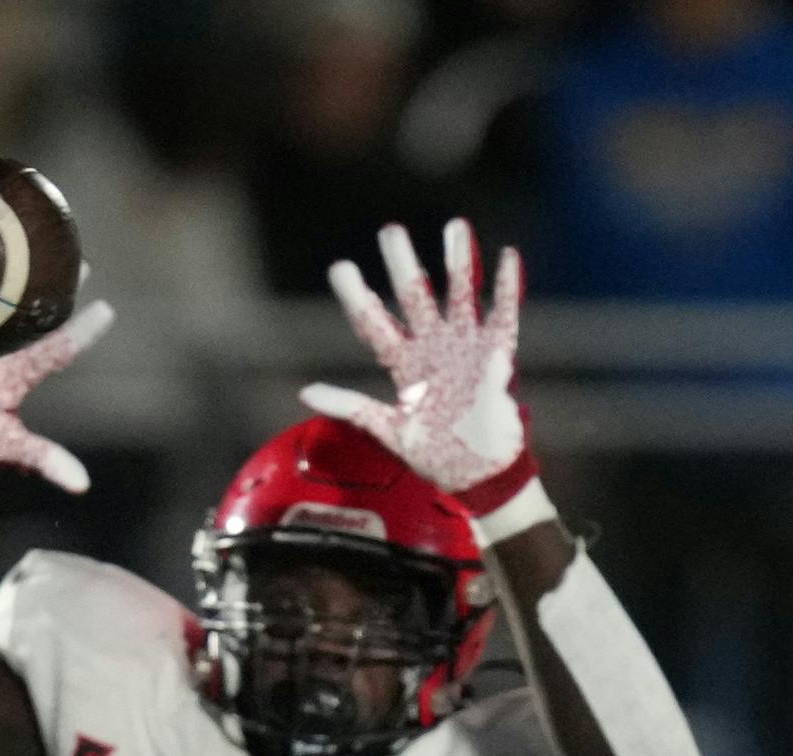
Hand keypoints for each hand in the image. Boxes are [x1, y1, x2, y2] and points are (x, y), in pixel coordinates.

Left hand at [301, 220, 537, 514]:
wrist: (478, 471)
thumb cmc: (434, 453)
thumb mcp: (386, 429)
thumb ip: (350, 406)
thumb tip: (305, 392)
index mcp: (404, 365)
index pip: (375, 323)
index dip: (357, 297)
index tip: (341, 267)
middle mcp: (433, 347)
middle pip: (415, 296)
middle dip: (403, 264)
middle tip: (390, 231)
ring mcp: (466, 347)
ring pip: (460, 294)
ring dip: (458, 262)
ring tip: (454, 227)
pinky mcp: (498, 354)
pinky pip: (504, 313)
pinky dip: (507, 287)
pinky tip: (507, 256)